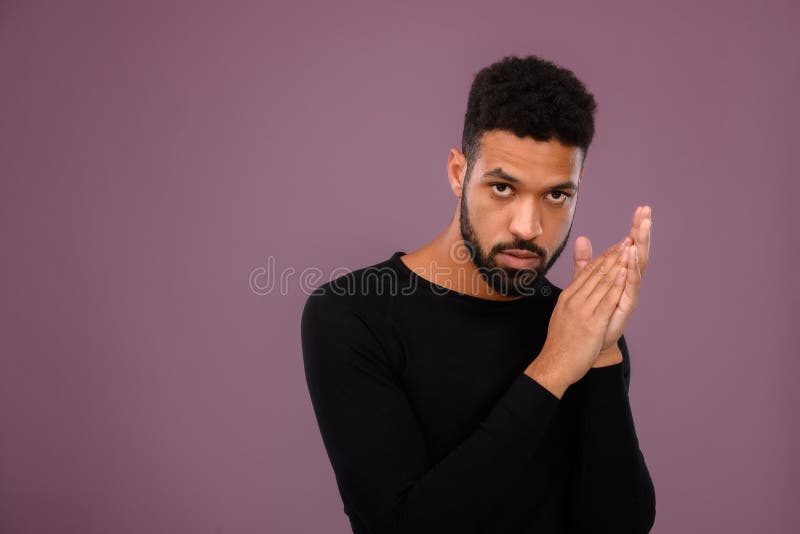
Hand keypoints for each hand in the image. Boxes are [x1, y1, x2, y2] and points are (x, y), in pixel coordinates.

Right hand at [532, 237, 631, 391]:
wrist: (555, 364)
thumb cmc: (561, 342)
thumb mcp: (564, 313)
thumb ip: (574, 296)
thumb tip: (576, 285)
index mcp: (568, 296)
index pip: (588, 271)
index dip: (604, 256)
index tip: (617, 244)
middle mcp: (574, 299)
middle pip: (596, 272)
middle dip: (613, 254)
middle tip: (627, 239)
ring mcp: (582, 310)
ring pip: (602, 282)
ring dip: (618, 263)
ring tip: (629, 248)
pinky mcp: (592, 323)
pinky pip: (606, 300)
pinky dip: (617, 284)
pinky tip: (625, 272)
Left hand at [572, 206, 652, 365]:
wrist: (587, 345)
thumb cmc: (591, 315)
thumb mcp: (585, 281)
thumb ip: (585, 261)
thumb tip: (582, 238)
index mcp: (620, 275)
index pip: (630, 246)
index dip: (636, 228)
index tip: (642, 209)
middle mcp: (627, 283)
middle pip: (637, 253)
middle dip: (642, 233)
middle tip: (647, 212)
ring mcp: (627, 295)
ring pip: (636, 267)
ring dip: (638, 247)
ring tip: (641, 229)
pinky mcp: (624, 309)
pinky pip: (628, 287)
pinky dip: (630, 272)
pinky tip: (631, 258)